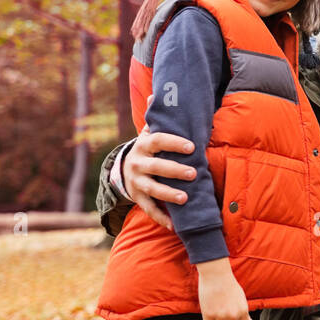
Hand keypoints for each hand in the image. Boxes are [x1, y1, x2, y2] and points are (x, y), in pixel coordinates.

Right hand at [123, 102, 195, 230]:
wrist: (124, 168)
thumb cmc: (148, 147)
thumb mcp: (149, 130)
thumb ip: (157, 116)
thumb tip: (157, 92)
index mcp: (143, 145)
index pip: (158, 141)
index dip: (174, 143)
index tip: (192, 147)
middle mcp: (137, 163)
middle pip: (156, 167)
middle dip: (175, 171)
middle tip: (194, 173)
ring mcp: (136, 182)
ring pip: (151, 190)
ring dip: (168, 194)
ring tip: (186, 199)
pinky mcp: (137, 198)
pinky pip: (149, 209)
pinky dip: (161, 218)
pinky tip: (175, 226)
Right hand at [196, 259, 252, 319]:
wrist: (216, 275)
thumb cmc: (229, 285)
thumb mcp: (241, 298)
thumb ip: (245, 313)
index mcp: (243, 311)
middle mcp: (233, 315)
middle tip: (220, 316)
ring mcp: (220, 315)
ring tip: (214, 318)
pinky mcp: (208, 314)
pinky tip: (208, 315)